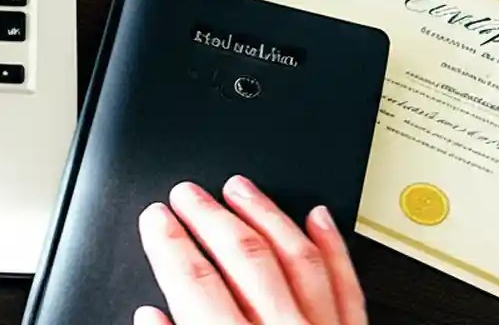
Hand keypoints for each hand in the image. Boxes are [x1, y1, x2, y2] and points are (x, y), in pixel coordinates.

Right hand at [137, 177, 365, 324]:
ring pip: (297, 258)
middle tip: (188, 193)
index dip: (169, 243)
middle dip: (210, 217)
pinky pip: (348, 285)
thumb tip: (150, 317)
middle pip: (244, 257)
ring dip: (265, 215)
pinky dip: (333, 247)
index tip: (156, 218)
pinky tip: (317, 217)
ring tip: (241, 187)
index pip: (194, 283)